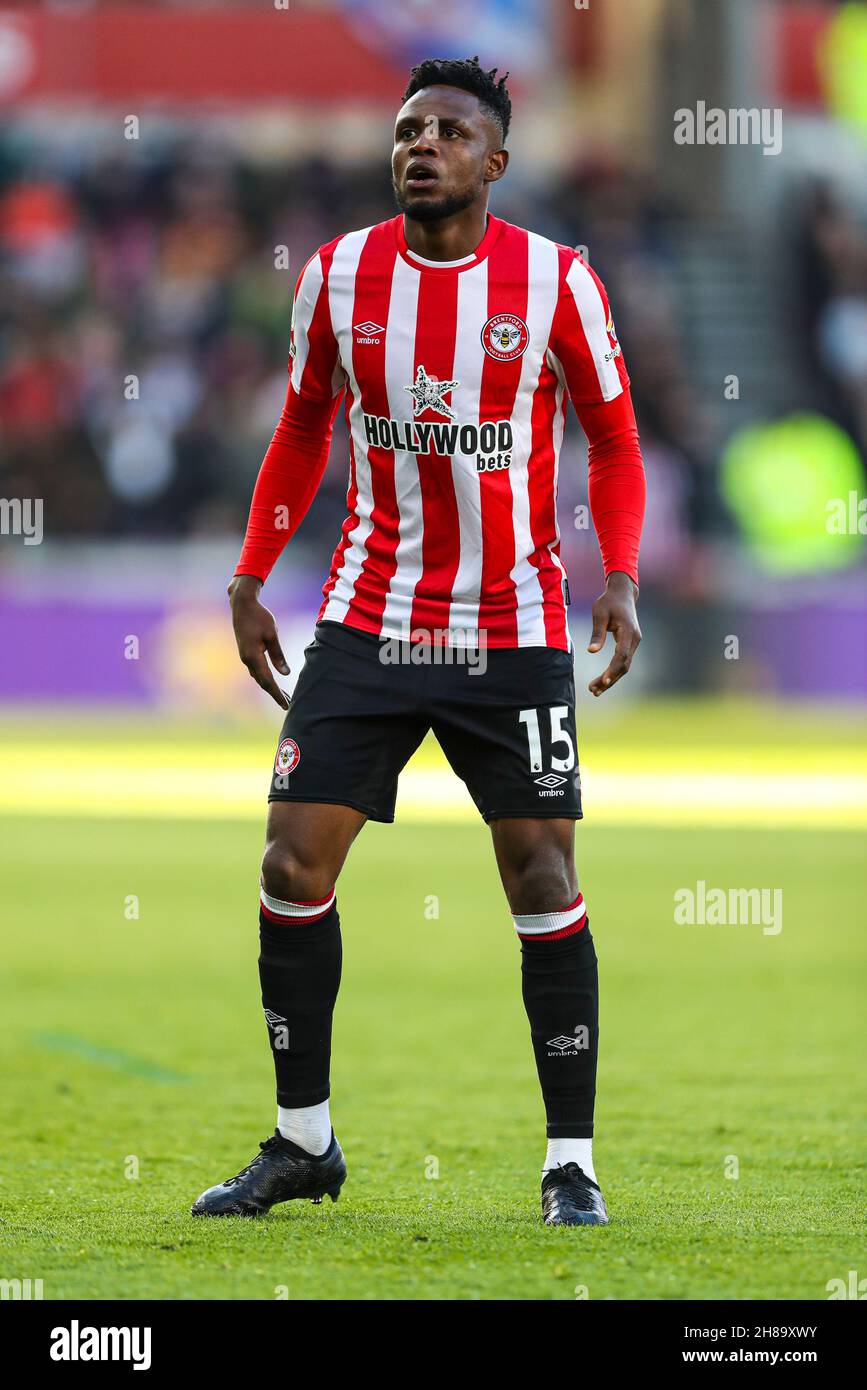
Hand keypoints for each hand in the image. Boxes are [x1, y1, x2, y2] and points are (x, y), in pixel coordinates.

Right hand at [228, 574, 289, 708]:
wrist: (242, 605)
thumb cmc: (259, 617)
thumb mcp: (272, 635)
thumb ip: (278, 655)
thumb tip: (285, 674)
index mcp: (253, 656)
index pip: (268, 681)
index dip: (277, 694)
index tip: (286, 705)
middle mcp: (247, 659)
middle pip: (262, 682)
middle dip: (275, 694)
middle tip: (288, 705)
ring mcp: (245, 656)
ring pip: (259, 677)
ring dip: (270, 687)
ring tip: (283, 695)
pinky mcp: (246, 652)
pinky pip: (256, 670)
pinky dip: (265, 678)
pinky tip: (271, 681)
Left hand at [587, 571, 640, 696]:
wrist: (622, 593)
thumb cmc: (608, 602)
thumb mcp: (599, 613)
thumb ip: (597, 633)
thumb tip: (592, 652)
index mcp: (628, 631)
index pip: (622, 655)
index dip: (613, 669)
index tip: (603, 681)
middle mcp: (634, 639)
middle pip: (624, 665)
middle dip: (610, 680)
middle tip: (594, 691)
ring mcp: (634, 642)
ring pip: (624, 666)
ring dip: (611, 679)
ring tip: (595, 691)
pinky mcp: (629, 644)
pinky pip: (623, 661)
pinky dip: (613, 672)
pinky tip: (603, 681)